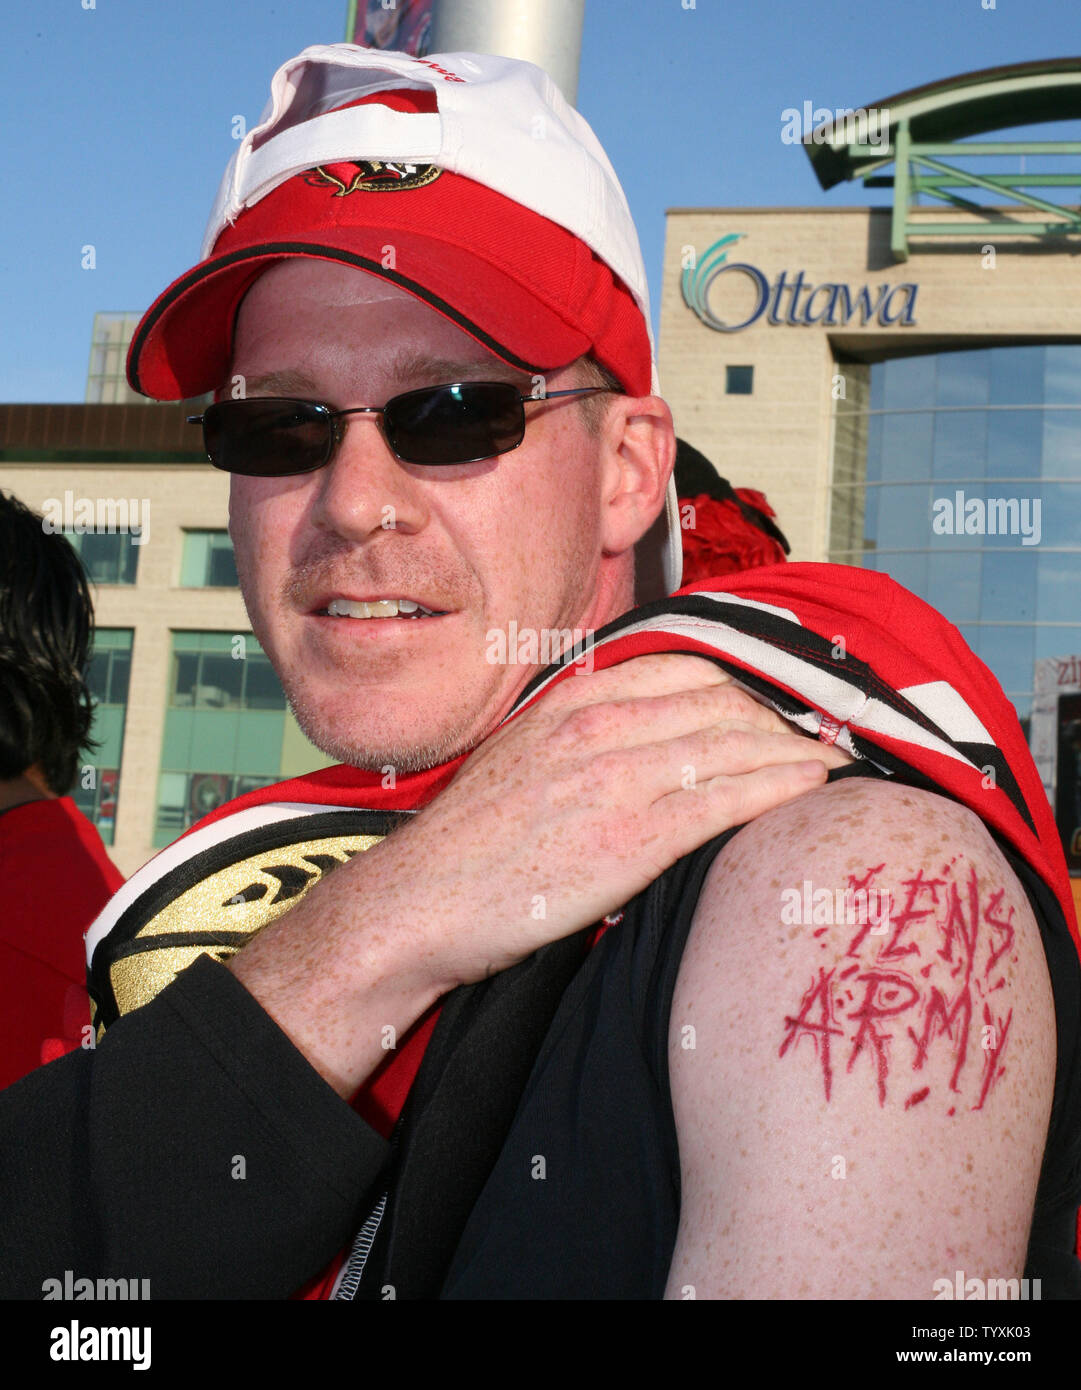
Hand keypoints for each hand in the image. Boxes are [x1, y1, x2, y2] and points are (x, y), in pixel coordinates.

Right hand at [230, 654, 849, 1095]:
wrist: (421, 900)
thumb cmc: (470, 841)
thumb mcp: (522, 756)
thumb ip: (581, 734)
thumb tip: (641, 738)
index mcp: (574, 701)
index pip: (687, 671)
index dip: (744, 687)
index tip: (776, 705)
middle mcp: (601, 725)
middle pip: (723, 702)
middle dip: (781, 717)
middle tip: (822, 734)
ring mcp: (618, 778)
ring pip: (735, 745)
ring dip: (795, 749)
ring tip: (834, 760)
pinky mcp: (631, 838)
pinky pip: (726, 799)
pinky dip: (779, 787)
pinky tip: (812, 787)